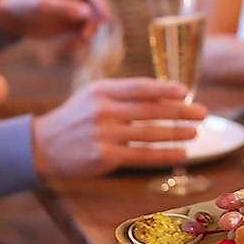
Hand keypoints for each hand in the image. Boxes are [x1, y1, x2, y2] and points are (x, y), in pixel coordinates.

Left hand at [0, 0, 108, 46]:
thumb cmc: (23, 6)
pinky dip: (77, 41)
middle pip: (95, 7)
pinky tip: (65, 47)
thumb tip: (90, 13)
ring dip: (84, 34)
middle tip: (83, 36)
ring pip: (91, 22)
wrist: (10, 19)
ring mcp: (74, 8)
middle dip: (92, 23)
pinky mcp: (70, 22)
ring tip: (70, 44)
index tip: (107, 19)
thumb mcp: (43, 6)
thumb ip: (66, 8)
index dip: (101, 4)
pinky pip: (82, 32)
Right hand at [30, 78, 206, 179]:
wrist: (42, 146)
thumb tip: (161, 95)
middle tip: (202, 112)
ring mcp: (104, 134)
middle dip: (180, 111)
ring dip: (177, 133)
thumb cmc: (74, 120)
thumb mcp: (92, 97)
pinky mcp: (104, 156)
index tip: (185, 91)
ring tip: (195, 132)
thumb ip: (122, 94)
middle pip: (150, 109)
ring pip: (149, 133)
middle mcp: (104, 110)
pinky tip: (180, 153)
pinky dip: (164, 154)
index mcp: (102, 91)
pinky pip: (142, 155)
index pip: (140, 87)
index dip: (165, 89)